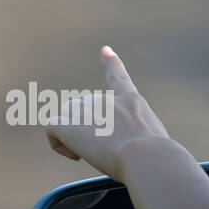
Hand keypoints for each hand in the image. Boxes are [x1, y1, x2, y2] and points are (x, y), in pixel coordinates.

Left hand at [44, 46, 172, 179]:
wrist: (145, 156)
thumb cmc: (157, 157)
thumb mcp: (157, 141)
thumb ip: (142, 138)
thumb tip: (134, 148)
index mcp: (131, 100)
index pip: (118, 77)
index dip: (112, 63)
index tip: (105, 51)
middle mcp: (106, 100)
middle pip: (85, 107)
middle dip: (89, 127)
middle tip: (107, 151)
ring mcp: (86, 110)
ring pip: (68, 118)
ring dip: (75, 136)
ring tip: (94, 154)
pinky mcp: (69, 125)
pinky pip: (52, 130)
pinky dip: (60, 145)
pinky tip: (76, 156)